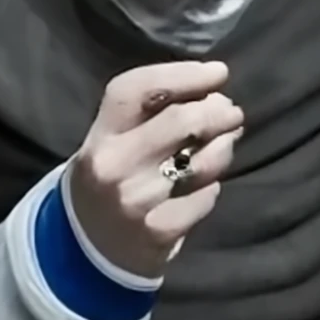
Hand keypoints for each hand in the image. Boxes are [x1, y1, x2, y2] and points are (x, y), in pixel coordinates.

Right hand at [68, 60, 243, 277]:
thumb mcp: (115, 139)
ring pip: (201, 161)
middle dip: (217, 111)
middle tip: (232, 111)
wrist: (87, 247)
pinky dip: (212, 184)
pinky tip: (207, 182)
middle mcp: (112, 166)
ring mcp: (136, 201)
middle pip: (179, 122)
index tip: (218, 72)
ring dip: (224, 146)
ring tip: (226, 141)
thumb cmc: (112, 175)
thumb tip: (215, 91)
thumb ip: (154, 112)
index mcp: (100, 135)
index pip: (139, 89)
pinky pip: (206, 195)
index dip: (183, 74)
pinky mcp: (159, 232)